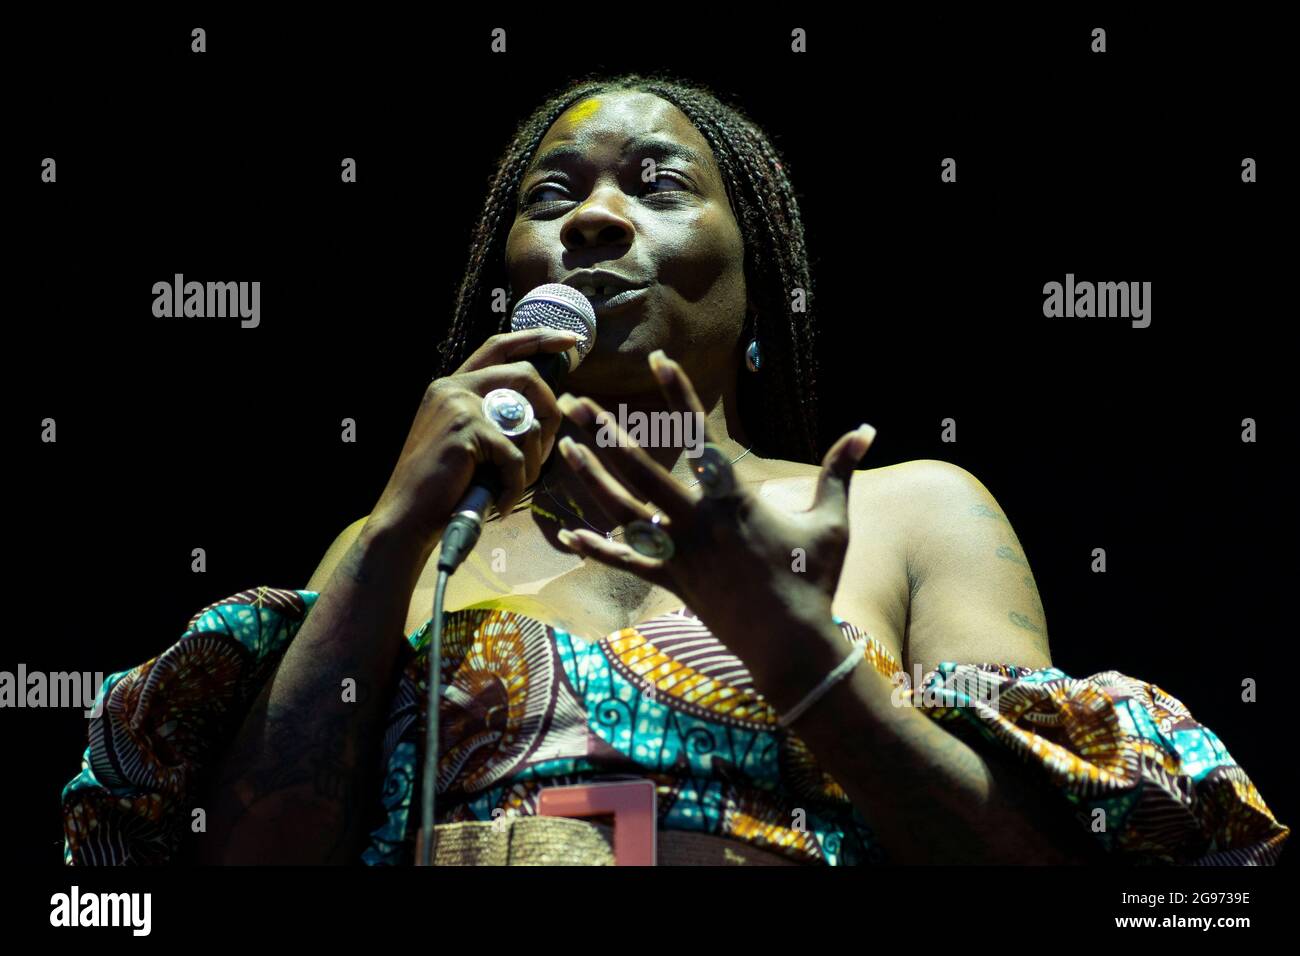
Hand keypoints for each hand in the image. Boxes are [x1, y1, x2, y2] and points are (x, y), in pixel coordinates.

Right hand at [366, 327, 579, 558]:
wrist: (405, 518)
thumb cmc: (442, 489)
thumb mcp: (466, 441)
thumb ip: (492, 417)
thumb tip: (542, 410)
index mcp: (452, 387)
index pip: (500, 346)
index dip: (537, 339)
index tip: (569, 340)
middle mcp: (453, 388)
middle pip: (525, 376)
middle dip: (549, 411)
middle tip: (546, 447)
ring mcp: (459, 406)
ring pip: (526, 420)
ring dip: (534, 459)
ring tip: (517, 484)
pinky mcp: (467, 432)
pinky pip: (516, 456)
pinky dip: (516, 485)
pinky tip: (502, 503)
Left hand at [552, 348, 875, 665]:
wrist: (792, 647)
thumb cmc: (815, 581)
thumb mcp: (832, 523)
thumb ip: (840, 471)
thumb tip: (868, 429)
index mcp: (734, 500)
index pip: (699, 437)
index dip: (678, 395)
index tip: (657, 362)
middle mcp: (697, 522)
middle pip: (640, 469)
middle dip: (603, 433)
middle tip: (573, 403)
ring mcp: (678, 553)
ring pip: (622, 510)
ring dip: (590, 478)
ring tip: (565, 448)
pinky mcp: (671, 582)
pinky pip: (627, 562)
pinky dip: (597, 548)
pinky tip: (568, 536)